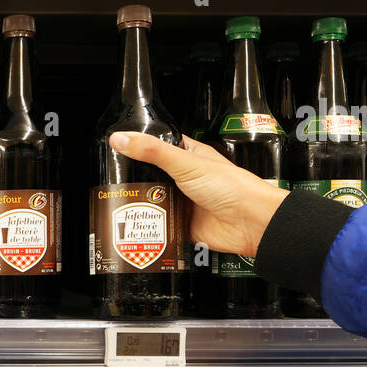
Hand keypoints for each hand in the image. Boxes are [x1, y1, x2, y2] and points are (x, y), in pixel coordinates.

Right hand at [109, 132, 288, 257]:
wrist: (250, 223)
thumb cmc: (233, 188)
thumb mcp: (186, 163)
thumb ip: (152, 151)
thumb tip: (122, 138)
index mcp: (190, 157)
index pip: (160, 146)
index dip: (142, 146)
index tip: (121, 147)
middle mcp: (186, 179)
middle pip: (153, 177)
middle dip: (137, 181)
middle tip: (117, 181)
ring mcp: (185, 202)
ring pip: (155, 203)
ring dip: (143, 206)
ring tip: (123, 203)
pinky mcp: (184, 225)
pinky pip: (162, 226)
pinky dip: (151, 227)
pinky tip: (139, 225)